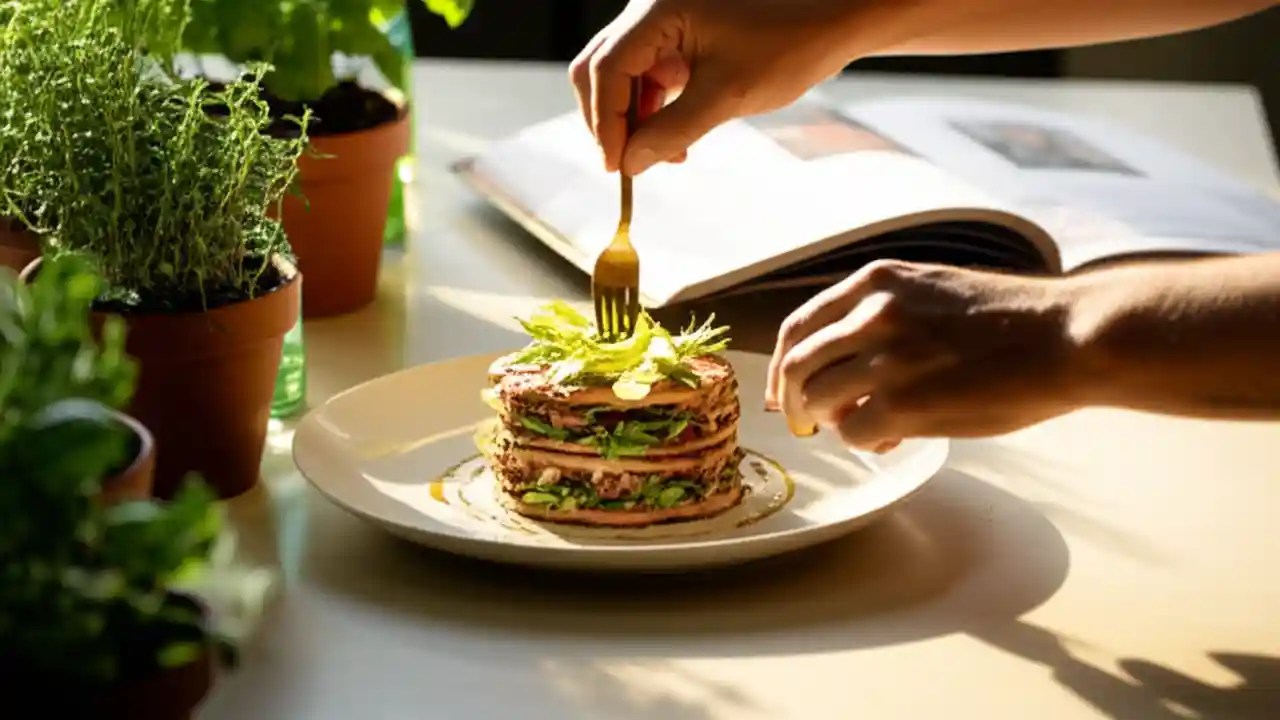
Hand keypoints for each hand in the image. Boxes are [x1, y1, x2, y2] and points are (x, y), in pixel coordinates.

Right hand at [569, 0, 862, 175]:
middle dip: (611, 120)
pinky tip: (677, 140)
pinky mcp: (682, 35)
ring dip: (635, 119)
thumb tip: (630, 164)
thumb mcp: (727, 96)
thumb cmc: (789, 45)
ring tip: (664, 157)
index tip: (617, 166)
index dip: (605, 122)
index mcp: (658, 10)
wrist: (835, 19)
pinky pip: (650, 74)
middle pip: (601, 68)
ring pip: (624, 75)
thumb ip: (673, 131)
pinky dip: (656, 109)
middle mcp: (653, 8)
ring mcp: (666, 20)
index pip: (606, 69)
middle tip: (627, 166)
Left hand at [764, 260, 1085, 451]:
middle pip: (796, 366)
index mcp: (876, 282)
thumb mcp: (933, 291)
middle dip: (791, 402)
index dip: (782, 365)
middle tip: (802, 424)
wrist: (1068, 337)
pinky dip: (863, 442)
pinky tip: (892, 439)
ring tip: (867, 427)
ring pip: (818, 402)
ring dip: (833, 422)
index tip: (781, 389)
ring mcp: (885, 358)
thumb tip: (844, 366)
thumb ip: (882, 316)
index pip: (798, 326)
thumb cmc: (1012, 320)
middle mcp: (871, 313)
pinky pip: (853, 432)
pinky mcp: (902, 403)